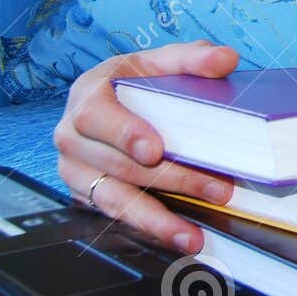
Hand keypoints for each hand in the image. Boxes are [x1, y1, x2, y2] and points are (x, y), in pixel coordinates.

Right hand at [53, 39, 238, 253]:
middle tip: (214, 189)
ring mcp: (76, 171)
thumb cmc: (135, 81)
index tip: (154, 151)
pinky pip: (116, 216)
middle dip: (170, 179)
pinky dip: (148, 228)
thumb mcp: (159, 62)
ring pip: (114, 200)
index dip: (124, 134)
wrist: (112, 101)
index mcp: (87, 96)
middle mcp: (72, 137)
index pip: (96, 117)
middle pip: (118, 165)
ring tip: (191, 236)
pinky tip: (177, 237)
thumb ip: (191, 59)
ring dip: (156, 220)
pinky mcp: (87, 195)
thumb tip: (224, 59)